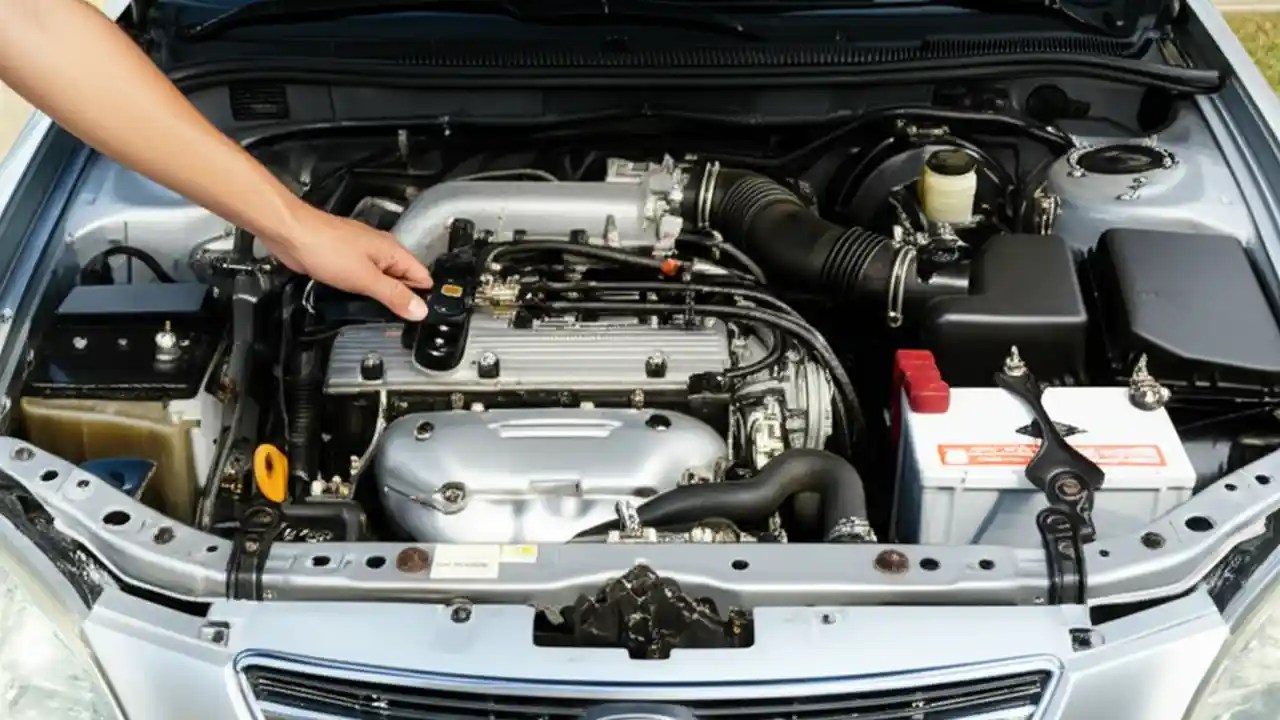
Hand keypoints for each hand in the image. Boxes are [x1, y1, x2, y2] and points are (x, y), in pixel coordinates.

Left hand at [266, 206, 432, 319]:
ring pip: (382, 280)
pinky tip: (357, 301)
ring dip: (381, 296)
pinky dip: (364, 291)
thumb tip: (421, 310)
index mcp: (393, 251)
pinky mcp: (346, 261)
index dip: (423, 298)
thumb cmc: (326, 248)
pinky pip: (364, 279)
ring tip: (376, 313)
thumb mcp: (366, 279)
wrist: (291, 235)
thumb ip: (394, 296)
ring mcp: (363, 255)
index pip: (422, 277)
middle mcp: (381, 251)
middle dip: (402, 299)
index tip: (418, 318)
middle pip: (404, 280)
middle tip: (396, 321)